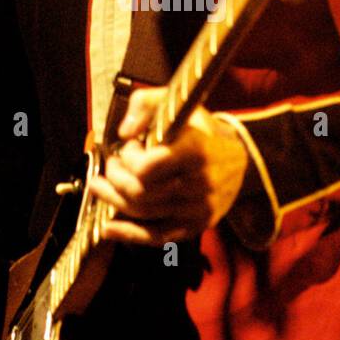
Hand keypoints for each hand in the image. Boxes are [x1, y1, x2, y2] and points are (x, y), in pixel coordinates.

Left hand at [88, 86, 248, 245]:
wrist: (238, 158)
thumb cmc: (200, 129)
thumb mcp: (177, 103)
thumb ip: (145, 104)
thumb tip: (124, 132)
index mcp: (195, 151)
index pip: (146, 168)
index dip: (128, 158)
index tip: (129, 147)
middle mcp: (199, 183)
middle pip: (139, 193)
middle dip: (116, 178)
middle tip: (111, 166)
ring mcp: (197, 209)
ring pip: (143, 213)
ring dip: (113, 200)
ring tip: (100, 187)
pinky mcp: (195, 226)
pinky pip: (156, 236)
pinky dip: (128, 233)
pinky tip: (107, 227)